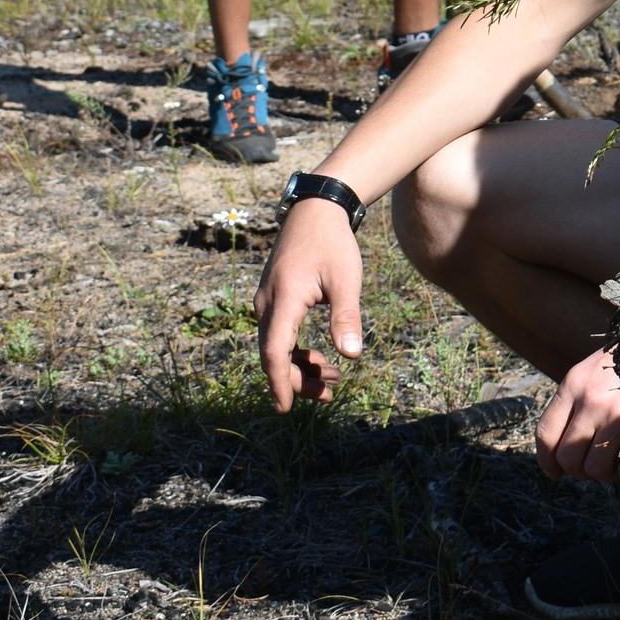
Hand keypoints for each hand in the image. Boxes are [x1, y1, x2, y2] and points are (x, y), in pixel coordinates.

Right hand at [254, 199, 363, 410]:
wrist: (316, 211)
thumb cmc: (333, 244)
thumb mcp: (346, 281)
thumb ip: (346, 317)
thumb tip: (351, 355)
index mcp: (283, 301)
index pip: (274, 352)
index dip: (280, 383)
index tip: (286, 409)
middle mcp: (267, 303)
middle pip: (274, 355)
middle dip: (298, 381)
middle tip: (330, 394)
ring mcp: (267, 301)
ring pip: (276, 346)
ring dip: (301, 366)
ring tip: (333, 378)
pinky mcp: (273, 298)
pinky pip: (279, 334)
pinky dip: (296, 351)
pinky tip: (321, 358)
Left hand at [535, 347, 619, 483]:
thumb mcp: (589, 371)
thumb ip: (574, 403)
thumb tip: (562, 449)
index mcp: (573, 385)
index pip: (546, 434)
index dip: (546, 461)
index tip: (555, 472)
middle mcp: (591, 400)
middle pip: (568, 457)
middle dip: (577, 471)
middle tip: (590, 468)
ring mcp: (617, 413)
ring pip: (595, 468)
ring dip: (603, 474)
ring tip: (613, 466)